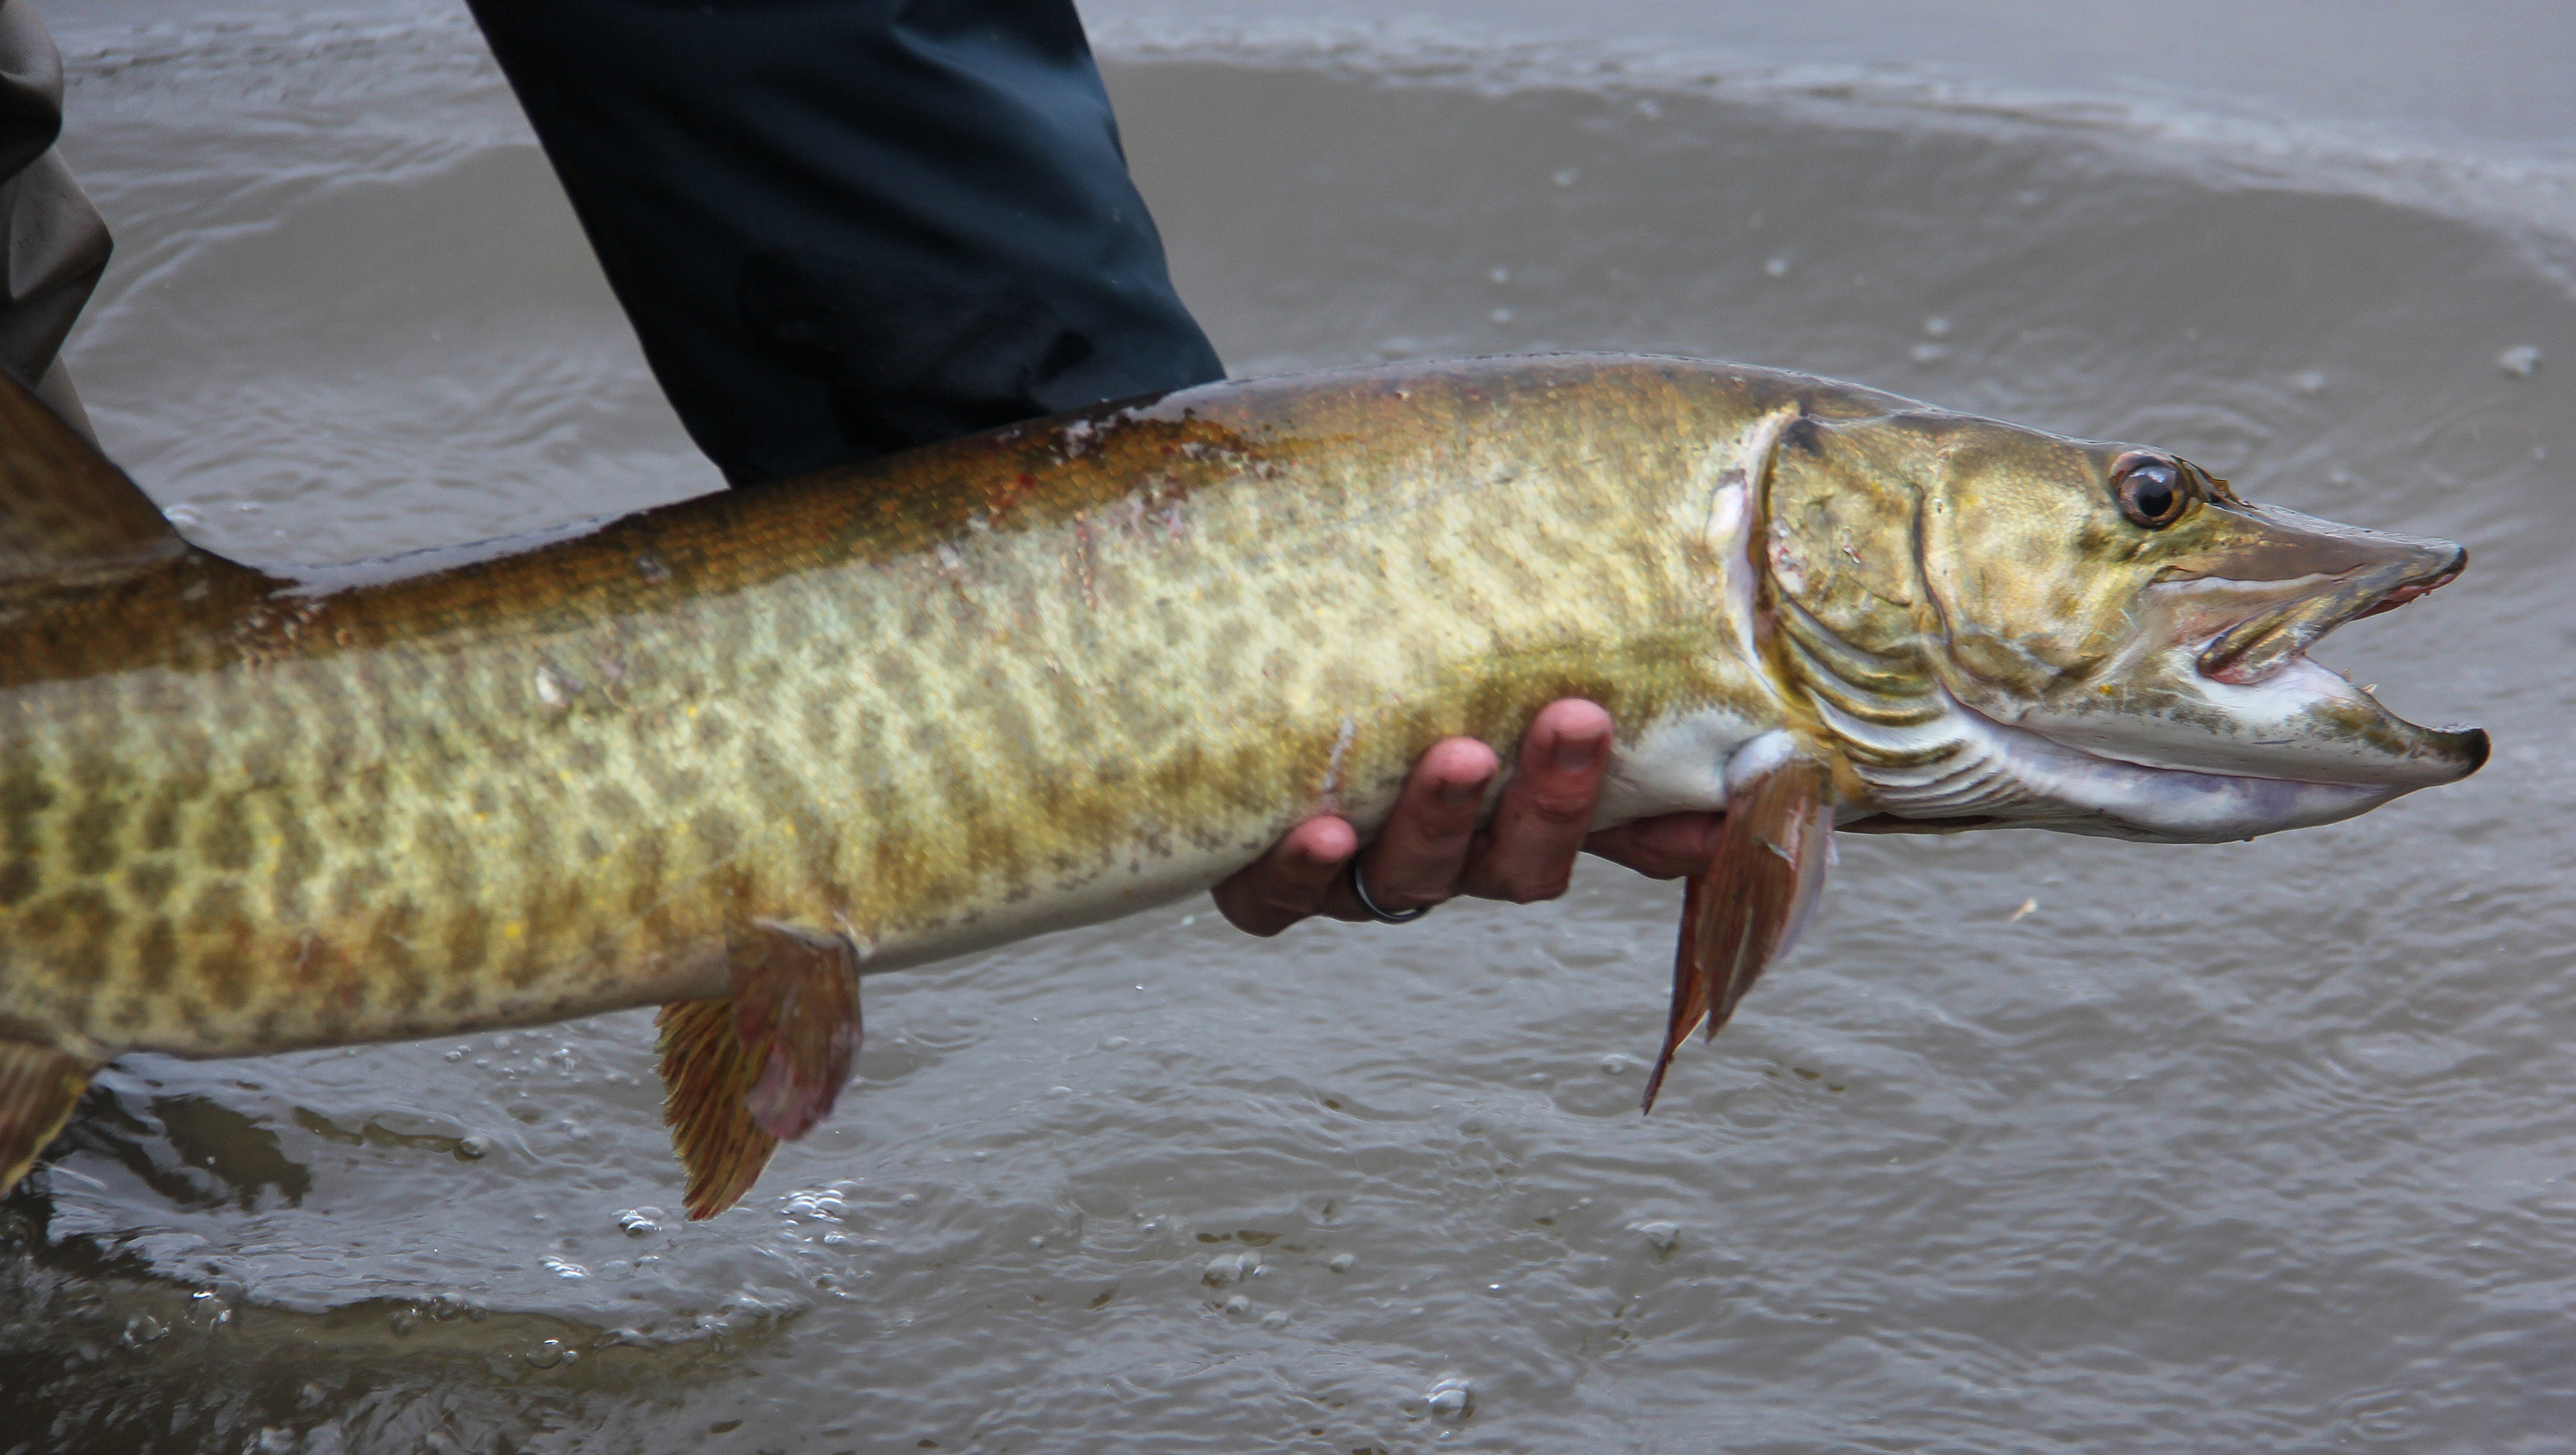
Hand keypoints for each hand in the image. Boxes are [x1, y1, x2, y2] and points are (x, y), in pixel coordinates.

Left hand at [1212, 699, 1728, 935]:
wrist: (1230, 688)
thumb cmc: (1384, 681)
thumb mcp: (1486, 686)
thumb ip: (1575, 711)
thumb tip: (1730, 738)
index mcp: (1498, 827)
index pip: (1585, 839)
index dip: (1645, 835)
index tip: (1702, 801)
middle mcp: (1432, 861)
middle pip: (1505, 866)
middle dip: (1549, 800)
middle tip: (1577, 720)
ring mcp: (1346, 874)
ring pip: (1405, 878)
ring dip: (1440, 821)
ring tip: (1461, 757)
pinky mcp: (1253, 875)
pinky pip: (1277, 899)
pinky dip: (1303, 871)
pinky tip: (1326, 831)